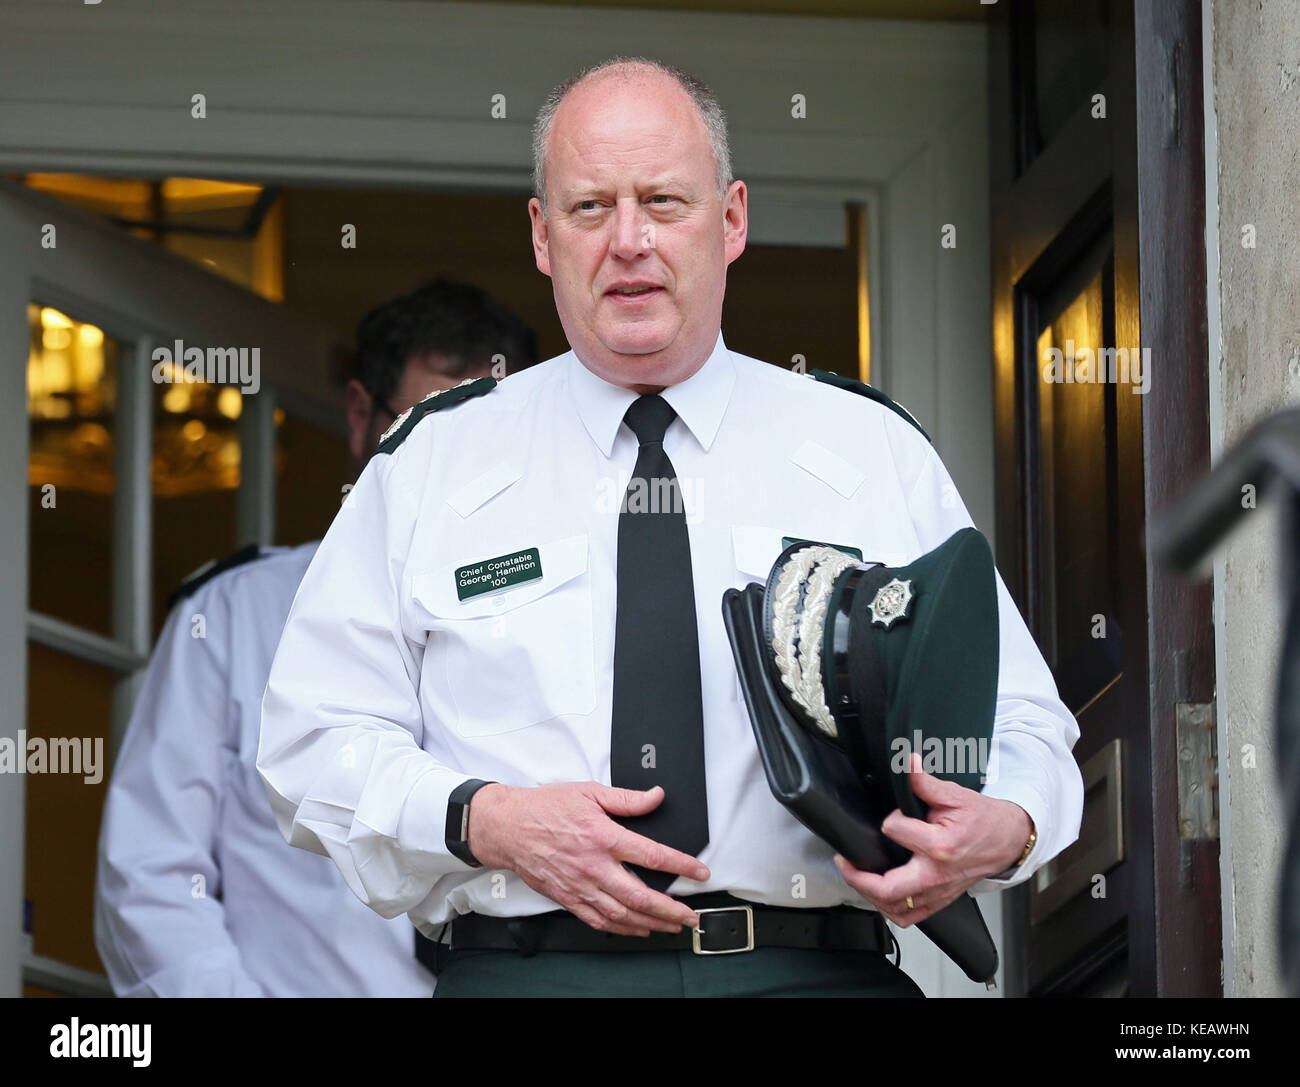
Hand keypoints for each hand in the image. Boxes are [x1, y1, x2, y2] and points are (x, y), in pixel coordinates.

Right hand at [468, 781, 709, 936]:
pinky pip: (598, 920)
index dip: (681, 865)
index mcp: (603, 837)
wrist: (508, 827)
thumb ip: (626, 798)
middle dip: (671, 909)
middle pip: (641, 895)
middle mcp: (594, 866)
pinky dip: (620, 928)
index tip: (700, 872)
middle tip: (690, 915)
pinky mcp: (568, 898)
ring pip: (622, 913)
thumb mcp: (589, 792)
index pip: (652, 855)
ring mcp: (581, 886)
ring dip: (650, 922)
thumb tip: (656, 796)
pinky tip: (635, 929)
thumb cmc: (546, 808)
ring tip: (670, 925)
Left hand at [833, 752, 1032, 926]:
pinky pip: (909, 917)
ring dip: (870, 896)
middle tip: (844, 862)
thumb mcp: (955, 795)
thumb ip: (925, 783)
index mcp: (939, 846)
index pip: (894, 832)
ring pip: (896, 909)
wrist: (1007, 840)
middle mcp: (936, 875)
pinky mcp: (940, 901)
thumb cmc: (982, 819)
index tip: (894, 815)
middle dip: (859, 877)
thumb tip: (907, 762)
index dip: (889, 821)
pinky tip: (878, 895)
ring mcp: (938, 892)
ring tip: (856, 877)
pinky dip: (890, 910)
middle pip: (889, 889)